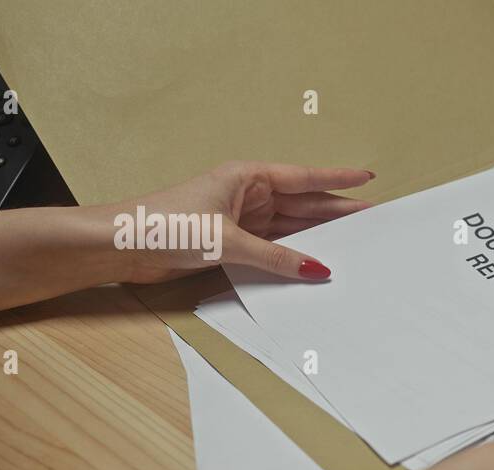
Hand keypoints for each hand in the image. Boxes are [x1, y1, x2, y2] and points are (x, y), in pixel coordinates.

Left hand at [107, 160, 373, 283]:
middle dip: (337, 211)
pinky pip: (274, 247)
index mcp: (247, 177)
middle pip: (303, 203)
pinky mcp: (231, 242)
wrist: (121, 245)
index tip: (368, 176)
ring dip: (318, 236)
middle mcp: (247, 194)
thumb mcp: (228, 240)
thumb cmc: (165, 224)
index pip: (304, 177)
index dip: (338, 178)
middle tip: (372, 220)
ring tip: (354, 243)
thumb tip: (316, 269)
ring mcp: (241, 219)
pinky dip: (294, 255)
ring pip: (291, 227)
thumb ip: (276, 257)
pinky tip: (315, 261)